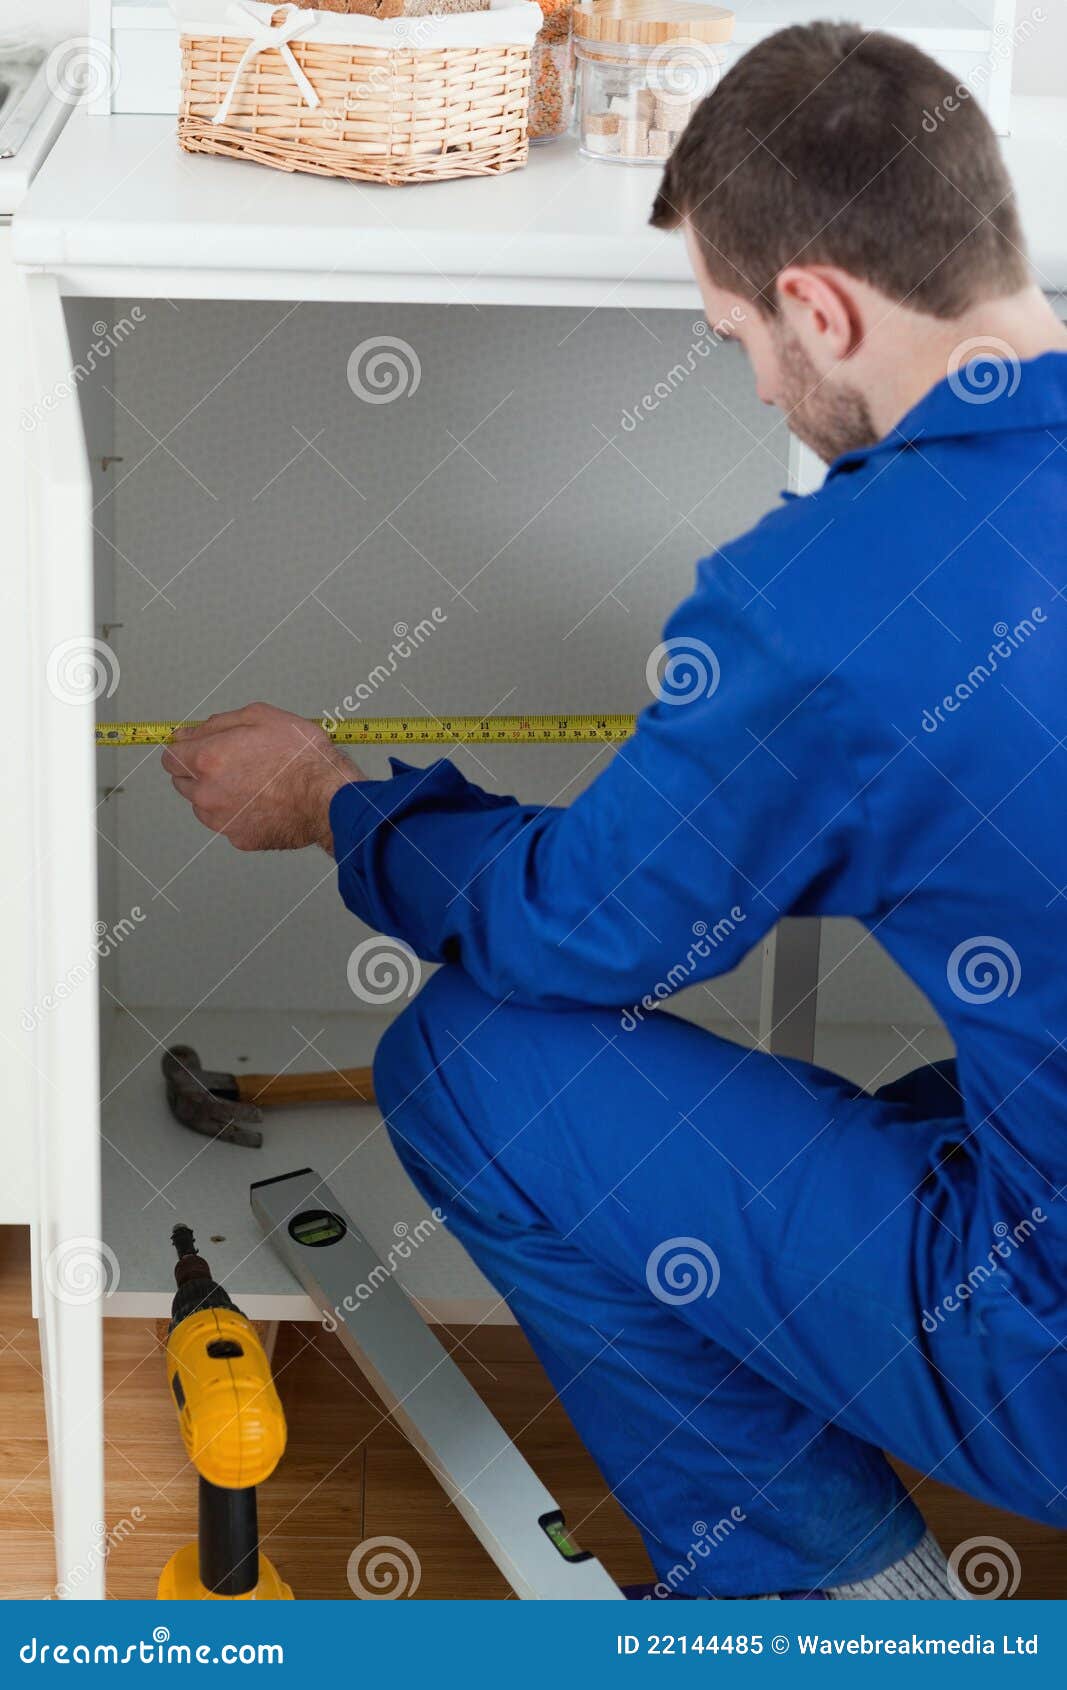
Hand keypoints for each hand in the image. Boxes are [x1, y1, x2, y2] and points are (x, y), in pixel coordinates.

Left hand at [162, 703, 362, 853]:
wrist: (329, 797)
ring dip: (216, 793)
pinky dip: (237, 812)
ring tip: (251, 781)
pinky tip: (261, 800)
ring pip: (202, 805)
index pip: (169, 757)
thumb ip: (217, 723)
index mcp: (207, 759)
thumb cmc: (303, 757)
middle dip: (198, 770)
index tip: (196, 747)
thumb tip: (191, 732)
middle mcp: (207, 793)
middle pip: (182, 782)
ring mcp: (222, 820)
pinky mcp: (239, 838)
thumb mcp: (261, 716)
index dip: (183, 748)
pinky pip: (227, 822)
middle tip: (232, 761)